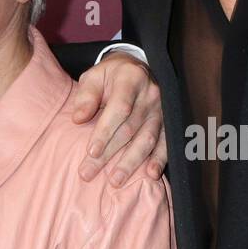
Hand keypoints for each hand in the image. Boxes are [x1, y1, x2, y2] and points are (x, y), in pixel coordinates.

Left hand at [70, 52, 165, 185]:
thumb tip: (78, 119)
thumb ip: (86, 96)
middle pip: (130, 128)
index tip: (91, 151)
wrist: (137, 68)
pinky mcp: (169, 122)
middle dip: (109, 153)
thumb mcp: (94, 76)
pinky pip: (167, 143)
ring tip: (115, 180)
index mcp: (131, 78)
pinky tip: (151, 174)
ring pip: (148, 139)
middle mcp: (150, 94)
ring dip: (131, 162)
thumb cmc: (110, 75)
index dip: (105, 131)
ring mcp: (163, 109)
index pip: (120, 108)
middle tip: (89, 172)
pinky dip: (160, 159)